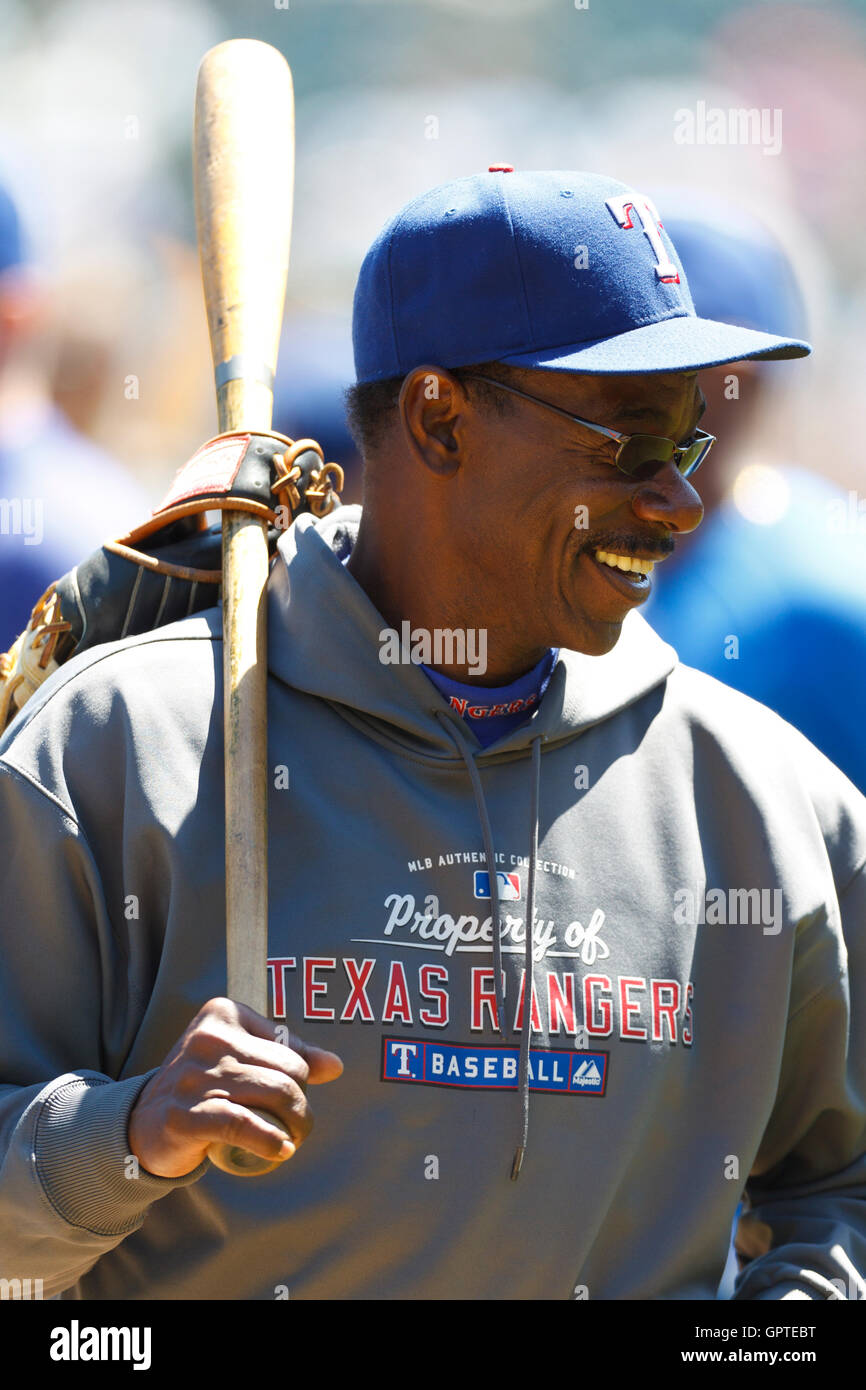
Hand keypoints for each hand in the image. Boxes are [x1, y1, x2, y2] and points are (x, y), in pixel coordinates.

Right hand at [127, 997, 342, 1177]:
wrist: (142, 1123)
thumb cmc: (203, 1086)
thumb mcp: (240, 1057)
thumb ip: (286, 1054)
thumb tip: (335, 1066)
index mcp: (222, 1013)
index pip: (288, 1046)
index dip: (301, 1076)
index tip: (294, 1096)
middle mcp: (208, 1038)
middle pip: (288, 1072)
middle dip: (303, 1104)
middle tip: (299, 1125)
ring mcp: (195, 1076)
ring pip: (275, 1096)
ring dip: (297, 1125)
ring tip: (294, 1139)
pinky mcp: (186, 1115)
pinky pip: (244, 1125)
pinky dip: (271, 1141)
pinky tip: (281, 1151)